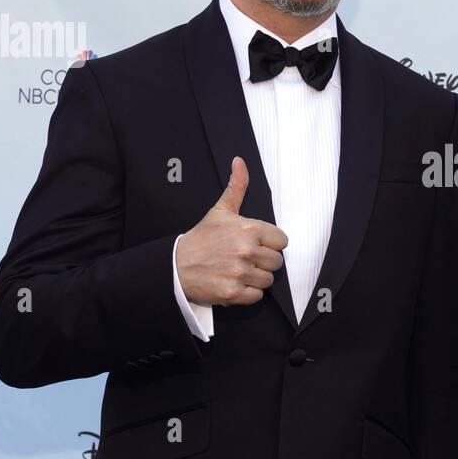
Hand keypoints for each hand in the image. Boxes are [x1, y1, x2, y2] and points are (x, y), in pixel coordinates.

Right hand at [175, 157, 287, 305]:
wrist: (176, 266)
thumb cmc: (201, 238)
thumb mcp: (220, 211)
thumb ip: (236, 187)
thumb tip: (239, 162)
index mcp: (248, 229)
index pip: (282, 241)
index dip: (269, 244)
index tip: (255, 244)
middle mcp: (247, 250)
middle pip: (276, 262)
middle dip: (263, 262)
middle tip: (244, 259)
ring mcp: (240, 272)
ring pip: (268, 280)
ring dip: (256, 278)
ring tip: (238, 271)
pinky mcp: (234, 292)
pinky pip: (257, 296)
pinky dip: (248, 293)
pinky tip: (234, 283)